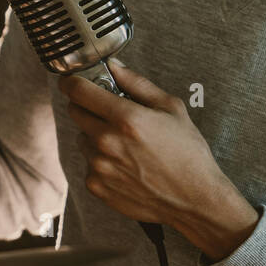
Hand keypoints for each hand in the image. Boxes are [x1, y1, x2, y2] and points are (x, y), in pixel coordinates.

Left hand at [59, 60, 260, 260]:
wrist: (194, 200)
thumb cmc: (188, 153)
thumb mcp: (171, 108)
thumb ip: (137, 83)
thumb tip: (114, 66)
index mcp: (126, 118)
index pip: (79, 91)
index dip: (72, 82)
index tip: (72, 81)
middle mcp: (107, 142)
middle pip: (76, 112)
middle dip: (88, 107)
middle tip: (110, 113)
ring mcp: (99, 166)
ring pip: (83, 138)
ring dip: (95, 135)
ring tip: (125, 144)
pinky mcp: (96, 186)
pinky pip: (88, 163)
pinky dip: (101, 160)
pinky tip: (125, 165)